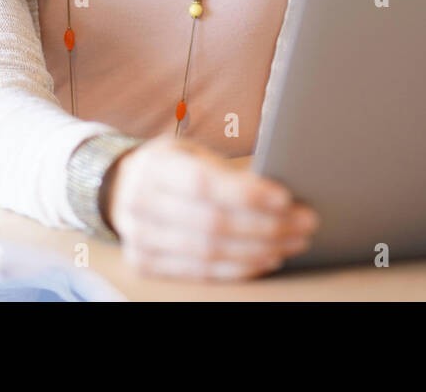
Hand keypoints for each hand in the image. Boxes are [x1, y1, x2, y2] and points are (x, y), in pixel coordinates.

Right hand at [101, 136, 319, 279]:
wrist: (121, 187)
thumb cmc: (172, 167)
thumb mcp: (191, 153)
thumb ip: (227, 171)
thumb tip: (281, 194)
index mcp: (156, 166)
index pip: (204, 184)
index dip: (246, 194)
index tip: (286, 198)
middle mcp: (141, 203)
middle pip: (212, 223)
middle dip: (266, 226)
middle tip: (305, 222)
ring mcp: (140, 237)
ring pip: (210, 252)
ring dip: (260, 250)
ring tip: (293, 241)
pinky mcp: (145, 263)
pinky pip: (201, 272)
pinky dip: (239, 267)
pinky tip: (266, 258)